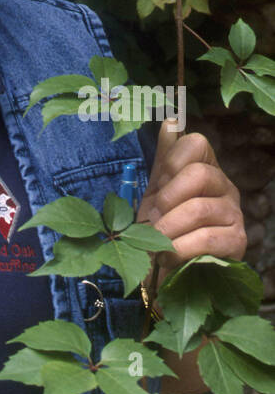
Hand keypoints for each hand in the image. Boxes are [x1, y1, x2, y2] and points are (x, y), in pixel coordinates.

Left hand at [136, 117, 245, 279]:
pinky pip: (207, 238)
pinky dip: (180, 248)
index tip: (159, 184)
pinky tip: (169, 257)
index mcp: (206, 169)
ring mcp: (234, 214)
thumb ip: (165, 159)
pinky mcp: (237, 243)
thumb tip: (171, 122)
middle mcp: (225, 187)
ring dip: (169, 228)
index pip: (197, 143)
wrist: (168, 271)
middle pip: (200, 174)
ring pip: (199, 209)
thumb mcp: (157, 191)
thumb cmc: (164, 228)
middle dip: (168, 197)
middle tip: (155, 217)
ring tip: (156, 242)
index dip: (172, 161)